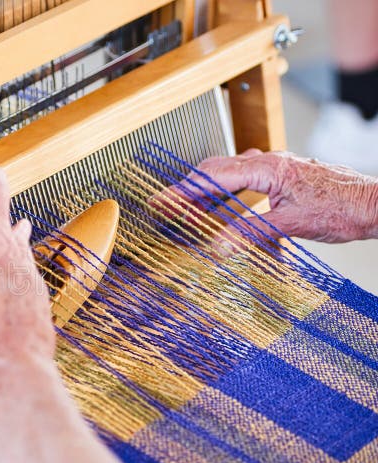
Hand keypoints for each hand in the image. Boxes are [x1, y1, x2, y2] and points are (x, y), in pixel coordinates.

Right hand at [156, 149, 377, 244]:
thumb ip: (249, 233)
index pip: (213, 177)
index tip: (162, 201)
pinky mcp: (283, 175)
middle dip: (188, 187)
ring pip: (229, 170)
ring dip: (206, 187)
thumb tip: (217, 245)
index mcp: (267, 169)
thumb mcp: (289, 225)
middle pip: (215, 168)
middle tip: (167, 205)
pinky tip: (224, 201)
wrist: (373, 204)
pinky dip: (226, 188)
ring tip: (188, 205)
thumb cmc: (342, 208)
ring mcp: (276, 167)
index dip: (183, 191)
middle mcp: (269, 162)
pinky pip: (245, 175)